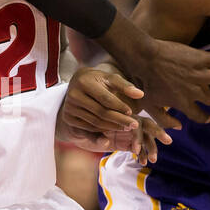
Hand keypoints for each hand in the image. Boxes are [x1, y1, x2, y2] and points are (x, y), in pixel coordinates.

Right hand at [58, 68, 172, 153]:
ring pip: (95, 122)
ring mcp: (69, 107)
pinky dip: (102, 130)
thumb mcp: (110, 79)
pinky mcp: (68, 118)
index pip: (105, 98)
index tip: (132, 112)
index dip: (119, 106)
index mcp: (84, 81)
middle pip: (100, 112)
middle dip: (119, 120)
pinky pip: (88, 128)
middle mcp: (73, 95)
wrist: (77, 83)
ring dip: (113, 127)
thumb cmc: (98, 80)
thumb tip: (140, 94)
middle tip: (134, 125)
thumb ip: (125, 85)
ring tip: (127, 127)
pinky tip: (114, 129)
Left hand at [133, 41, 209, 125]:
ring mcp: (199, 74)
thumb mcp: (149, 106)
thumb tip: (179, 128)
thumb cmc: (142, 82)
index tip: (206, 117)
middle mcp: (194, 91)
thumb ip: (164, 120)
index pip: (199, 115)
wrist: (142, 58)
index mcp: (182, 103)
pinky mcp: (201, 58)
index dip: (203, 116)